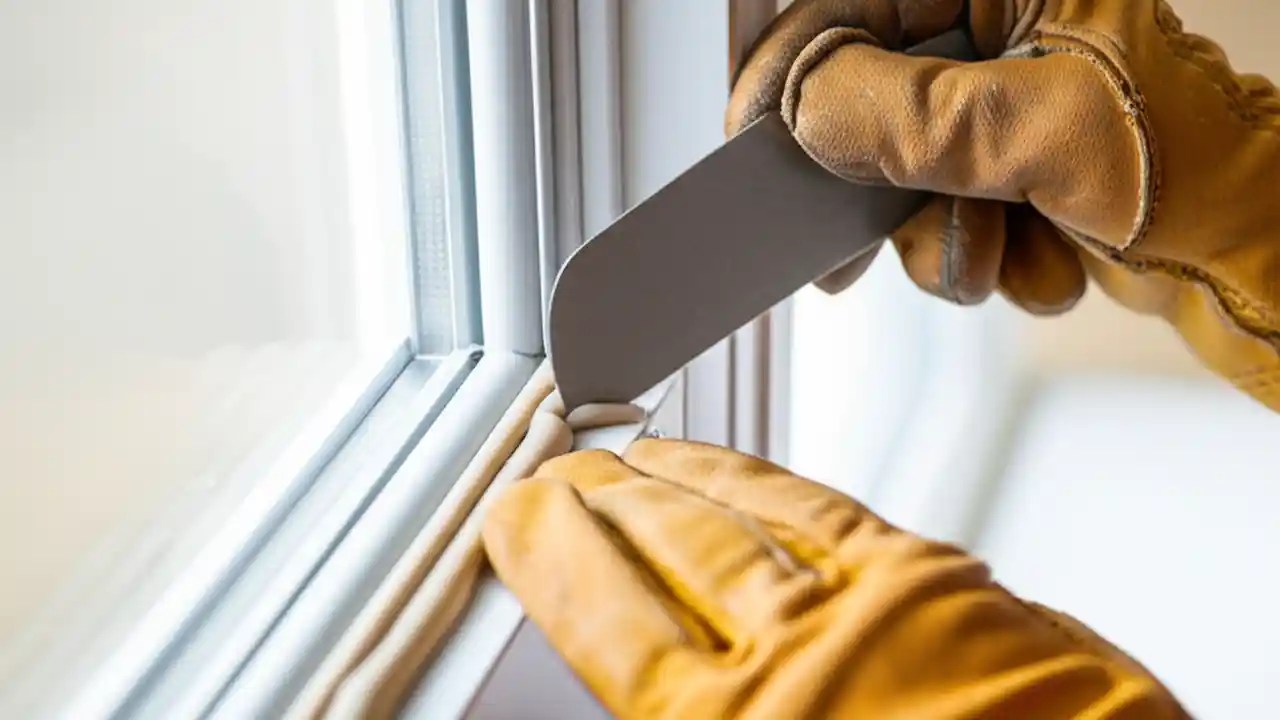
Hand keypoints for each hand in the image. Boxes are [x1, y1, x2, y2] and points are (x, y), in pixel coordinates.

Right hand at [483, 439, 1184, 718]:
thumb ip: (709, 717)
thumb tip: (662, 685)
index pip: (601, 617)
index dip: (547, 553)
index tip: (517, 517)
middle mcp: (786, 658)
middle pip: (657, 548)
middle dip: (594, 501)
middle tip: (555, 472)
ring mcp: (862, 605)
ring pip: (729, 515)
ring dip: (662, 480)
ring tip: (619, 456)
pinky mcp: (933, 577)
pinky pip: (814, 504)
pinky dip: (755, 478)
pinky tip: (724, 468)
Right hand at [729, 0, 1279, 409]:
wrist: (1279, 270)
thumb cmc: (1211, 178)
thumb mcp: (1047, 136)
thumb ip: (909, 118)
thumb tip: (806, 107)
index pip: (864, 1)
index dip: (798, 66)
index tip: (752, 133)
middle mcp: (1013, 27)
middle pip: (875, 94)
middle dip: (887, 185)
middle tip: (873, 236)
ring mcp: (1017, 99)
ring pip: (905, 169)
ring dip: (944, 235)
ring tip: (1012, 249)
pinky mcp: (1022, 165)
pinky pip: (947, 212)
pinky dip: (984, 254)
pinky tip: (1048, 259)